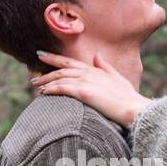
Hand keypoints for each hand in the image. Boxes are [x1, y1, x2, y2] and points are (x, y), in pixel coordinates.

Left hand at [30, 50, 149, 127]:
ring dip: (46, 81)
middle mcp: (89, 73)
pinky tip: (43, 93)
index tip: (42, 56)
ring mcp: (86, 81)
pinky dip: (51, 89)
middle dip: (46, 71)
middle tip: (33, 75)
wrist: (133, 109)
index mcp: (95, 70)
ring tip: (36, 86)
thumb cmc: (128, 98)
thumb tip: (97, 56)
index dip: (55, 58)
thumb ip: (105, 66)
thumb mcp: (117, 78)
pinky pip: (62, 88)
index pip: (71, 61)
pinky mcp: (83, 92)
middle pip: (62, 69)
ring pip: (60, 78)